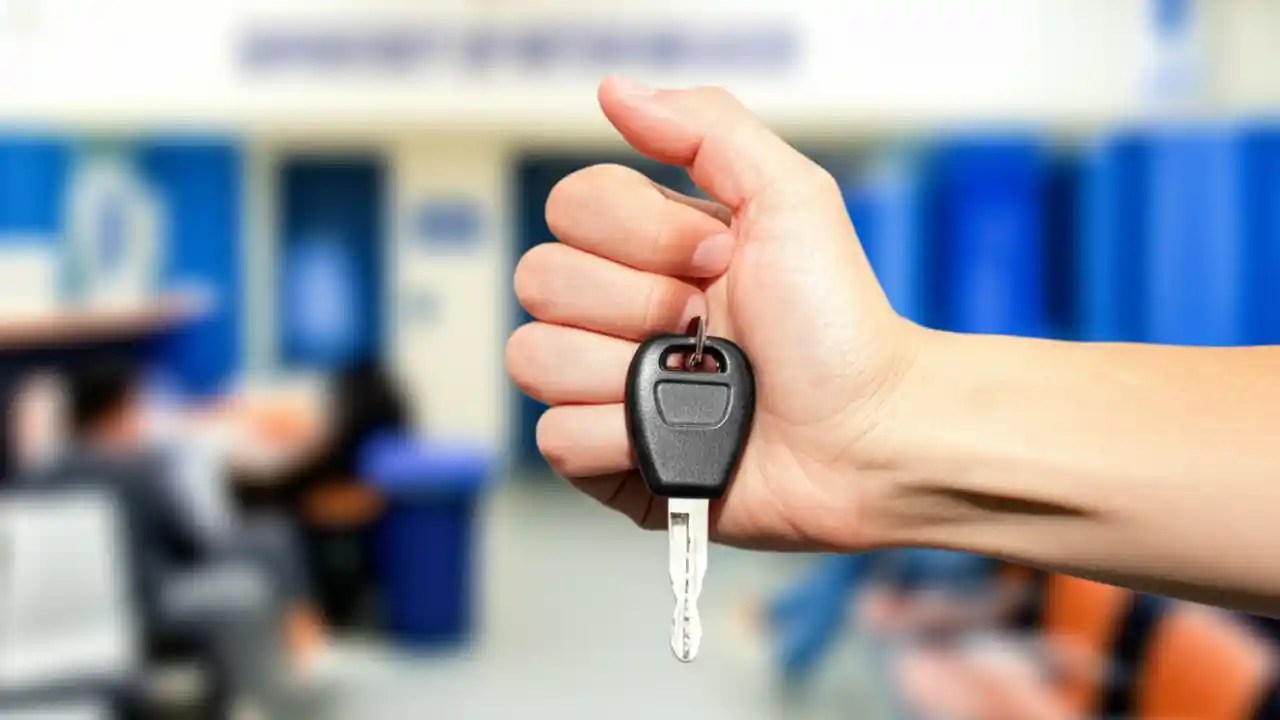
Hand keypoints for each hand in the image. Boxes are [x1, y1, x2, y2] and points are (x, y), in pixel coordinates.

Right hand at [506, 77, 923, 549]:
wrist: (865, 437)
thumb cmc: (839, 326)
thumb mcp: (790, 197)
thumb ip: (706, 128)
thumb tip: (617, 90)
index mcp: (650, 248)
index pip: (570, 206)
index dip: (643, 235)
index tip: (721, 257)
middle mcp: (617, 311)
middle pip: (540, 278)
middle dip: (639, 303)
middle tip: (709, 325)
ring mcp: (604, 386)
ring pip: (533, 358)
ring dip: (625, 373)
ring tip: (695, 386)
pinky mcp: (604, 458)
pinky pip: (555, 437)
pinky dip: (623, 440)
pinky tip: (678, 435)